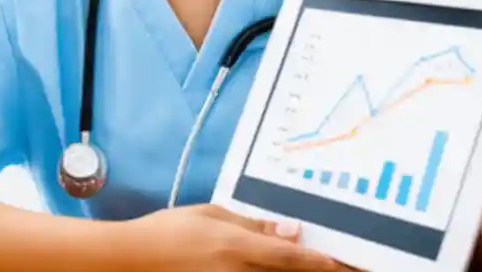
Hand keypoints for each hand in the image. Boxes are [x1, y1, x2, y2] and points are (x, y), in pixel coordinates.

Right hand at [117, 204, 343, 271]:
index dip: (326, 264)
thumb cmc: (170, 231)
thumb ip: (253, 226)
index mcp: (239, 249)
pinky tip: (278, 268)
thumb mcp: (211, 215)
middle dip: (318, 270)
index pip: (294, 260)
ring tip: (318, 265)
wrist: (132, 259)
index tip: (349, 264)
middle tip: (345, 266)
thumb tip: (293, 231)